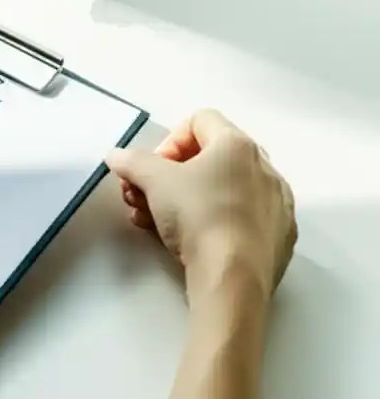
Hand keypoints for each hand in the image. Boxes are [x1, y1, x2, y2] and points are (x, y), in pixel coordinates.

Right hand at [105, 109, 296, 299]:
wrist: (234, 277)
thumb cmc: (197, 216)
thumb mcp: (153, 181)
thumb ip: (132, 162)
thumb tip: (116, 156)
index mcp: (237, 145)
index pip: (200, 121)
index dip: (168, 140)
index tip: (153, 169)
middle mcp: (265, 167)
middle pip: (210, 158)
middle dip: (170, 175)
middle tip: (145, 197)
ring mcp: (277, 203)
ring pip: (224, 190)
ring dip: (187, 199)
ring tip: (158, 223)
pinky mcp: (281, 236)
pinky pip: (242, 217)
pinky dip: (215, 221)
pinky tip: (194, 241)